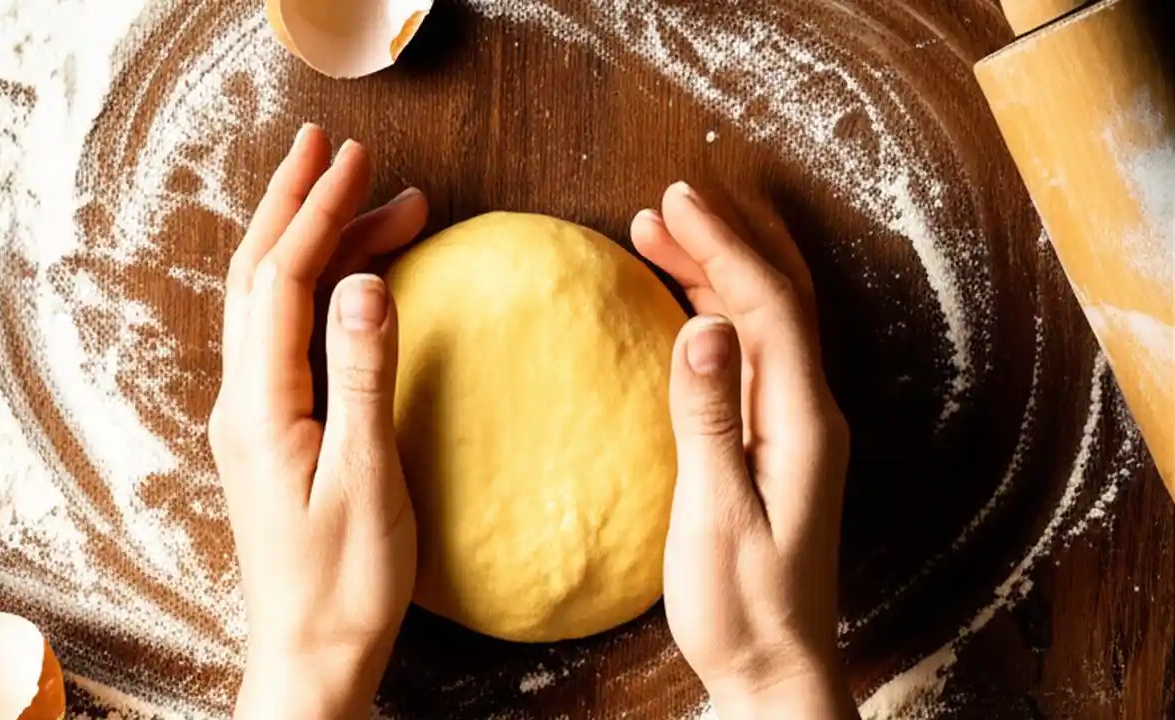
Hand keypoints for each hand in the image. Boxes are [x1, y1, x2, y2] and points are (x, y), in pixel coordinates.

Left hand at [209, 124, 426, 719]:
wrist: (312, 656)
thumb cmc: (344, 582)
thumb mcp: (367, 477)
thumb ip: (365, 374)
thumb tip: (365, 281)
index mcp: (261, 406)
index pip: (282, 282)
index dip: (318, 213)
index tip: (356, 161)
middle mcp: (244, 401)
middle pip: (260, 277)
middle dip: (298, 204)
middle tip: (341, 150)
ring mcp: (255, 416)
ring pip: (272, 303)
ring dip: (315, 245)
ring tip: (379, 204)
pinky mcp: (274, 431)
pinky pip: (287, 336)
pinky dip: (318, 291)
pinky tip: (353, 280)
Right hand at [632, 183, 855, 717]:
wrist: (776, 670)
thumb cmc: (744, 607)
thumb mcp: (716, 515)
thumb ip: (709, 419)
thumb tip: (704, 325)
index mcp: (804, 422)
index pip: (769, 306)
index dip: (723, 245)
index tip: (675, 201)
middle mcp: (810, 414)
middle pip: (774, 301)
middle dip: (722, 242)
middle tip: (663, 203)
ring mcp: (795, 427)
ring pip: (762, 324)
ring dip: (716, 273)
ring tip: (658, 237)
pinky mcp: (774, 444)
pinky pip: (750, 356)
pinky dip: (716, 316)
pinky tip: (683, 306)